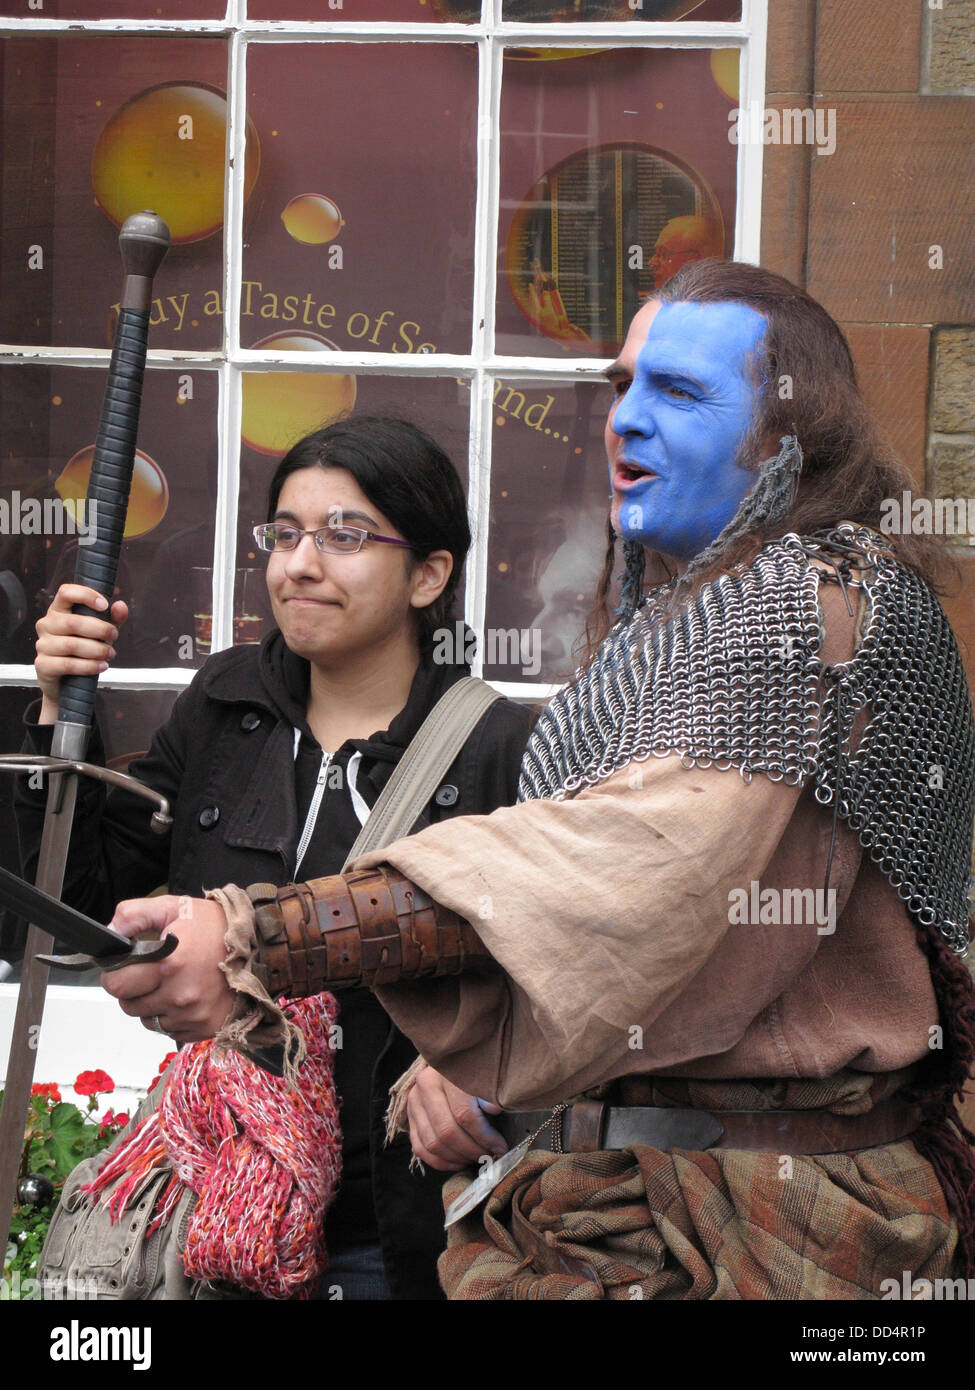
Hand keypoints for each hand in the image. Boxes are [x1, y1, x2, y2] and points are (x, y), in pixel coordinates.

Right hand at [34, 583, 128, 721]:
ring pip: (72, 645)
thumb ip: (112, 619)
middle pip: (73, 622)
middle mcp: (46, 624)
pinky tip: (101, 666)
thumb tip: (121, 606)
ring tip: (110, 654)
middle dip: (100, 629)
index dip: (85, 595)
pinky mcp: (43, 665)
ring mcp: (42, 645)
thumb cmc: (84, 650)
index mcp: (59, 610)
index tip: (105, 605)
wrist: (67, 682)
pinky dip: (88, 666)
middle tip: (114, 636)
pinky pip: (67, 664)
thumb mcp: (101, 632)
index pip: (66, 592)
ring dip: (97, 650)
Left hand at [99, 894, 232, 1042]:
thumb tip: (109, 933)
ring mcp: (193, 1015)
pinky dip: (173, 1017)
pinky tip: (187, 996)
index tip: (125, 967)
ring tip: (173, 983)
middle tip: (152, 972)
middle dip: (134, 990)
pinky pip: (171, 1030)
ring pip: (149, 1021)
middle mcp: (180, 995)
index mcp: (169, 964)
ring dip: (154, 1005)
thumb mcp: (173, 907)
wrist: (258, 945)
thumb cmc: (215, 925)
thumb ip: (133, 915)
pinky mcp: (204, 1028)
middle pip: (130, 1006)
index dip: (115, 974)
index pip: (116, 986)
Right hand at [406, 1065, 506, 1171]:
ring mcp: (414, 1102)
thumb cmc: (474, 1070)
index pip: (464, 1114)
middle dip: (472, 1150)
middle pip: (447, 1132)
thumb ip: (489, 1093)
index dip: (485, 1136)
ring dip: (457, 1158)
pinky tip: (458, 1162)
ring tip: (476, 1158)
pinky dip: (440, 1161)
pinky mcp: (409, 1116)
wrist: (451, 1058)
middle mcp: (425, 1086)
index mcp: (446, 1074)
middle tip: (489, 1155)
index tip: (500, 1146)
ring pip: (433, 1144)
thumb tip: (494, 1110)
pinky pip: (420, 1148)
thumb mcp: (485, 1075)